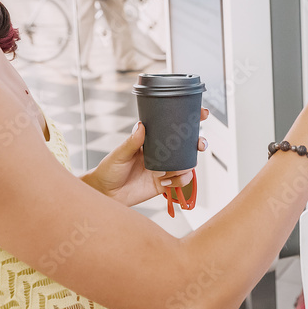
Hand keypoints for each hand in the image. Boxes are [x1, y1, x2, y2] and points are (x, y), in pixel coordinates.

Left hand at [83, 108, 209, 206]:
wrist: (106, 194)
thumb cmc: (109, 170)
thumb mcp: (119, 154)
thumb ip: (131, 142)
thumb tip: (141, 125)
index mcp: (152, 140)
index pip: (173, 126)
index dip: (190, 119)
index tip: (201, 113)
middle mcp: (161, 153)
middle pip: (187, 144)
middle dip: (198, 141)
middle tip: (200, 143)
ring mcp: (164, 168)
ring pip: (187, 162)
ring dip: (191, 163)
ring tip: (182, 167)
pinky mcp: (164, 184)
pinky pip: (180, 180)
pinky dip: (180, 180)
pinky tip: (168, 180)